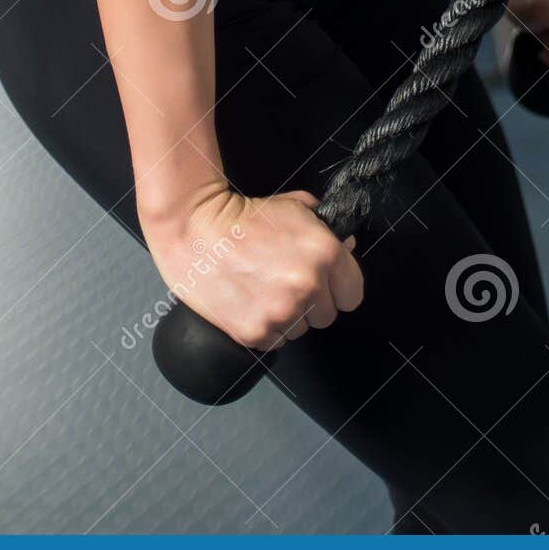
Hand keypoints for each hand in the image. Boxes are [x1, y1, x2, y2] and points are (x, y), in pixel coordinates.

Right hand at [146, 183, 363, 350]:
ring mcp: (281, 312)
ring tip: (263, 289)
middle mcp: (307, 285)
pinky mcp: (256, 332)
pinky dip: (265, 327)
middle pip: (327, 316)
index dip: (338, 287)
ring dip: (288, 316)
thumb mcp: (293, 208)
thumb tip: (348, 246)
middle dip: (311, 302)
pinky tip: (250, 302)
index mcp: (325, 253)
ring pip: (301, 330)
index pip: (353, 294)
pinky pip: (275, 341)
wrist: (195, 228)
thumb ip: (326, 229)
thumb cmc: (242, 217)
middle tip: (284, 281)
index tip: (324, 283)